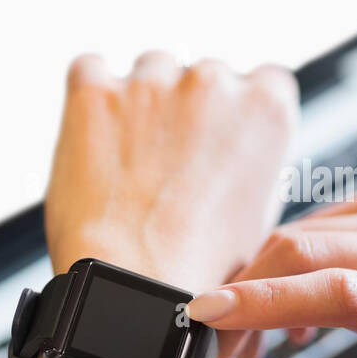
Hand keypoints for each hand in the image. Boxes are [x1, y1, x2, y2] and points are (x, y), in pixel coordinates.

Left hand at [45, 52, 297, 290]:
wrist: (136, 287)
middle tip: (170, 166)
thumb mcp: (262, 212)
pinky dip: (90, 97)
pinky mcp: (94, 90)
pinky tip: (95, 140)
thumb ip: (256, 159)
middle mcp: (214, 82)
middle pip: (202, 76)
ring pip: (149, 71)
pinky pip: (91, 70)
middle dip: (189, 112)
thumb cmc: (202, 267)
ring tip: (130, 163)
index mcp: (266, 108)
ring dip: (141, 104)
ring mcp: (152, 81)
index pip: (265, 80)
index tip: (222, 138)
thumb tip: (239, 147)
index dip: (240, 112)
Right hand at [185, 182, 356, 357]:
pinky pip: (317, 222)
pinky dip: (290, 263)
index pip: (338, 291)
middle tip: (223, 349)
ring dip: (262, 281)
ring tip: (260, 342)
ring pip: (302, 232)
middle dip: (246, 296)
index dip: (265, 302)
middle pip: (307, 251)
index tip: (208, 316)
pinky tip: (299, 307)